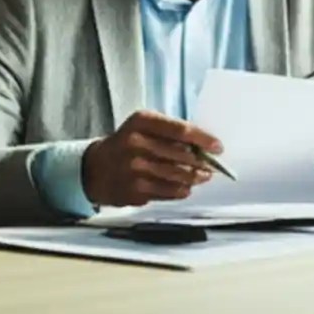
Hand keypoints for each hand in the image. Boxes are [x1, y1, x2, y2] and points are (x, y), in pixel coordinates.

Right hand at [81, 110, 220, 206]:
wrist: (95, 169)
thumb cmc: (126, 145)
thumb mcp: (142, 128)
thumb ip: (169, 132)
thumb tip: (203, 147)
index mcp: (141, 122)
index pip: (180, 130)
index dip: (203, 139)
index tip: (217, 146)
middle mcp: (136, 143)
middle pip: (182, 154)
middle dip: (202, 162)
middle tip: (212, 166)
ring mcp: (135, 168)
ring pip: (178, 175)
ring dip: (195, 177)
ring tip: (202, 177)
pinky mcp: (135, 189)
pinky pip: (169, 191)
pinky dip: (181, 190)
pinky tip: (184, 187)